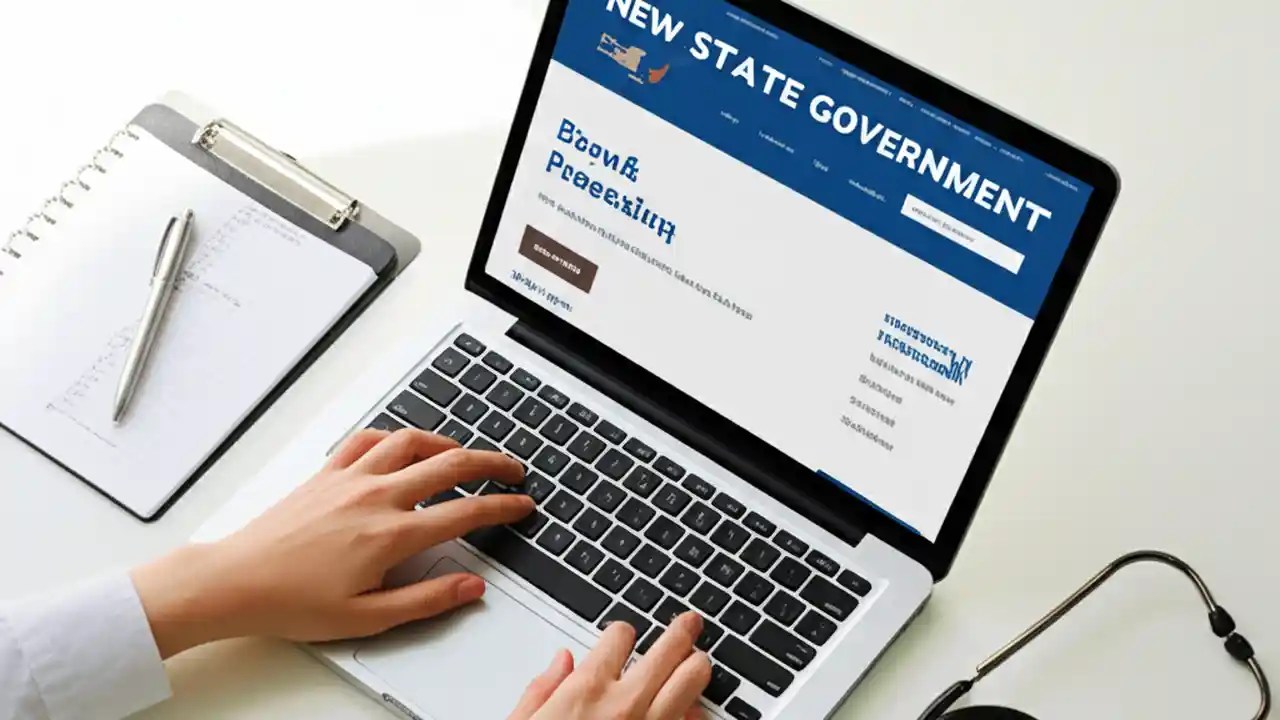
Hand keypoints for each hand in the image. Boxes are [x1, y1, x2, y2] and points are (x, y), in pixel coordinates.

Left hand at [131, 428, 533, 657]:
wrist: (235, 581)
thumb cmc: (292, 602)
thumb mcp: (368, 617)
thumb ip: (427, 599)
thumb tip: (470, 586)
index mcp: (391, 534)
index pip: (466, 511)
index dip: (503, 507)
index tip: (522, 505)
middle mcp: (375, 497)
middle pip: (449, 464)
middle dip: (491, 463)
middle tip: (513, 469)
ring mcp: (350, 478)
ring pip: (411, 441)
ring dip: (447, 442)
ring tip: (466, 451)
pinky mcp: (327, 473)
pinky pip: (368, 439)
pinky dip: (394, 436)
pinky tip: (403, 443)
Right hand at [508, 612, 711, 719]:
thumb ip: (540, 691)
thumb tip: (560, 663)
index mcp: (586, 691)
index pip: (620, 635)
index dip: (622, 633)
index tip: (624, 638)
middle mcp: (626, 706)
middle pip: (671, 649)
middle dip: (681, 633)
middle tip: (688, 625)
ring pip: (694, 680)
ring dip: (695, 669)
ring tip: (697, 664)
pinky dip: (695, 716)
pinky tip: (690, 715)